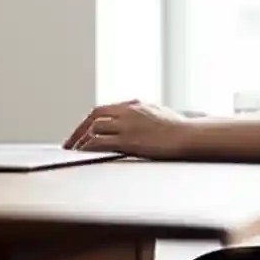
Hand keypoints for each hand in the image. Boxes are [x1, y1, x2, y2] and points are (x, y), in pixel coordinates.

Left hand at [62, 100, 192, 159]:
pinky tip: (82, 154)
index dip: (90, 121)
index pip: (105, 109)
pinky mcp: (128, 140)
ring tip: (73, 151)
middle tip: (70, 142)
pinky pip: (100, 142)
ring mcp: (127, 124)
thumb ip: (147, 115)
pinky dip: (87, 147)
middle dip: (79, 129)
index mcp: (135, 105)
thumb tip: (144, 121)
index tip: (83, 131)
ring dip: (81, 139)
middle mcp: (128, 111)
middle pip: (94, 115)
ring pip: (94, 127)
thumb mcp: (161, 114)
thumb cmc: (182, 129)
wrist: (189, 136)